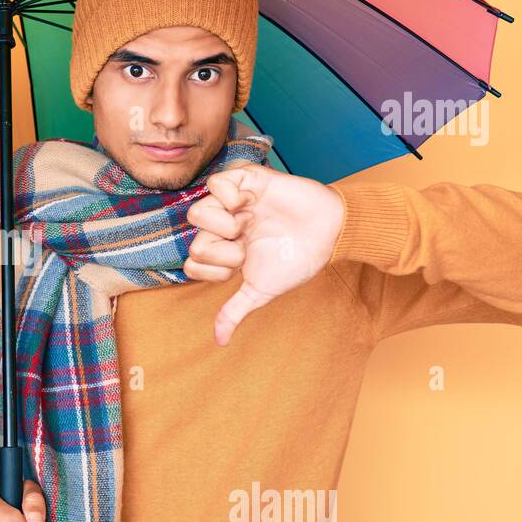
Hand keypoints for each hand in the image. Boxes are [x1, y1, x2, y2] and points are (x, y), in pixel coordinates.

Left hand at [184, 164, 344, 346]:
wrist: (329, 234)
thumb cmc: (297, 259)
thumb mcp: (262, 290)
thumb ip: (235, 311)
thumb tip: (220, 342)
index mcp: (223, 250)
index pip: (193, 262)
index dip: (214, 269)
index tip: (239, 268)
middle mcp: (222, 226)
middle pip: (193, 240)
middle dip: (222, 251)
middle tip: (247, 246)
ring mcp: (232, 203)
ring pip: (196, 211)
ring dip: (222, 224)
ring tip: (247, 224)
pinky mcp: (246, 180)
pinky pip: (215, 182)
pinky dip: (227, 196)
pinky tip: (249, 203)